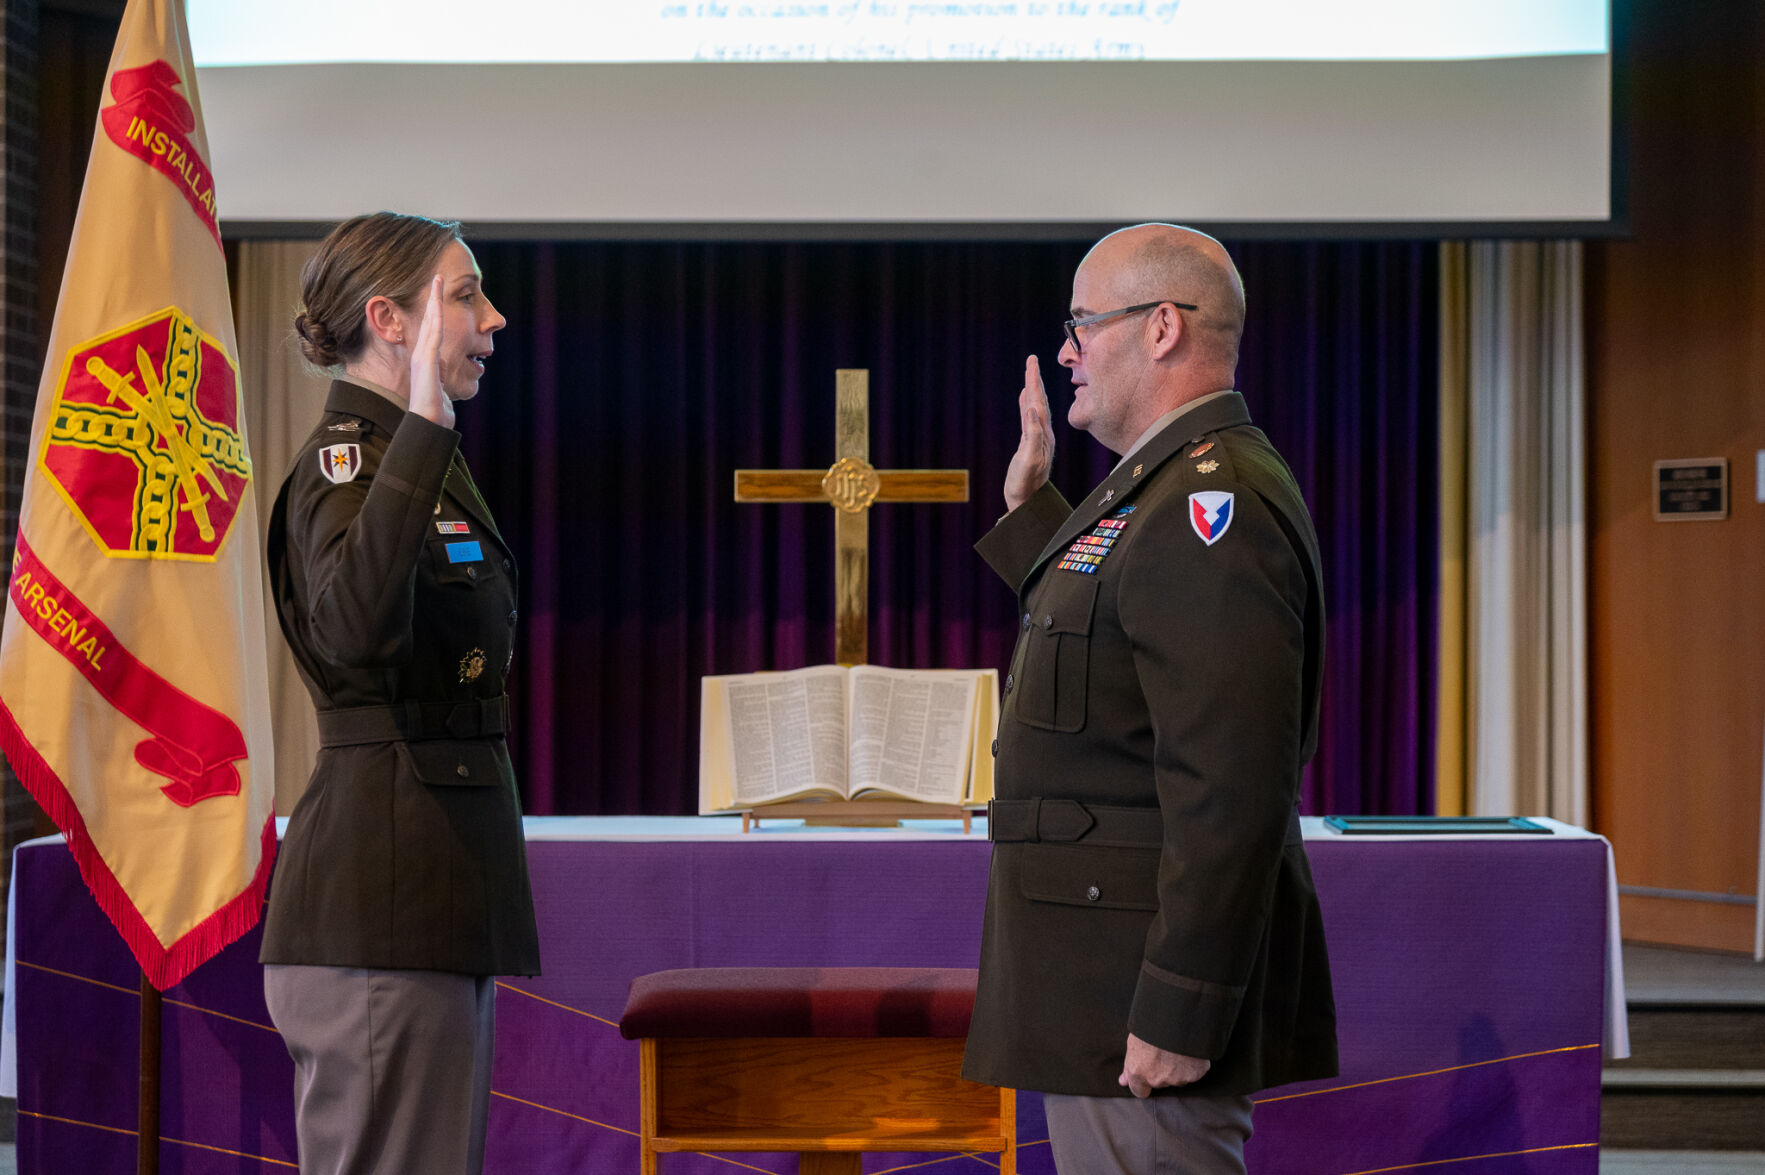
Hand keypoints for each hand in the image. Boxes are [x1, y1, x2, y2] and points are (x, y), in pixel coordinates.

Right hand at [408, 275, 453, 429]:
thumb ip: (453, 377)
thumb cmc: (439, 411)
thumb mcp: (449, 388)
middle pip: (429, 320)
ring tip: (437, 281)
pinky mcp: (426, 360)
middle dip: (433, 299)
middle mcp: (423, 354)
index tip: (440, 294)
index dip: (436, 311)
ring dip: (433, 301)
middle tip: (437, 278)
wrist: (429, 422)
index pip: (433, 330)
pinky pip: (432, 334)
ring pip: (430, 322)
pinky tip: (437, 303)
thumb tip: (472, 371)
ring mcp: (423, 356)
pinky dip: (434, 317)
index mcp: (428, 360)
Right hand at [1002, 354, 1054, 512]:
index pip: (1038, 401)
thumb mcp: (1029, 460)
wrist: (1029, 502)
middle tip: (1031, 360)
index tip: (1031, 362)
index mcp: (1042, 434)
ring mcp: (1037, 437)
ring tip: (1029, 374)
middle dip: (1034, 379)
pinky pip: (1028, 418)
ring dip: (1032, 389)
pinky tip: (1023, 398)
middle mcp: (1042, 433)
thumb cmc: (1025, 484)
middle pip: (1038, 400)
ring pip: (1034, 407)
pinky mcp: (1030, 443)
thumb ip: (1033, 435)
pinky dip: (1025, 404)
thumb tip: (1032, 409)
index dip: (1034, 381)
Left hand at [1118, 1033, 1210, 1097]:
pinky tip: (1190, 1050)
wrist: (1175, 1015)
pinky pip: (1195, 1072)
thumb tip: (1123, 1081)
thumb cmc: (1150, 1024)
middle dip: (1162, 1071)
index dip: (1144, 1083)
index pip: (1139, 1091)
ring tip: (1178, 1048)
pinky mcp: (1195, 1073)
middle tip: (1165, 1052)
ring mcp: (1178, 1078)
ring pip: (1179, 1078)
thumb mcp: (1133, 1042)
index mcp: (1138, 1072)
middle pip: (1160, 1082)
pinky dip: (1194, 1064)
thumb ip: (1130, 1066)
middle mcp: (1157, 1079)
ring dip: (1178, 1068)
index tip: (1148, 1073)